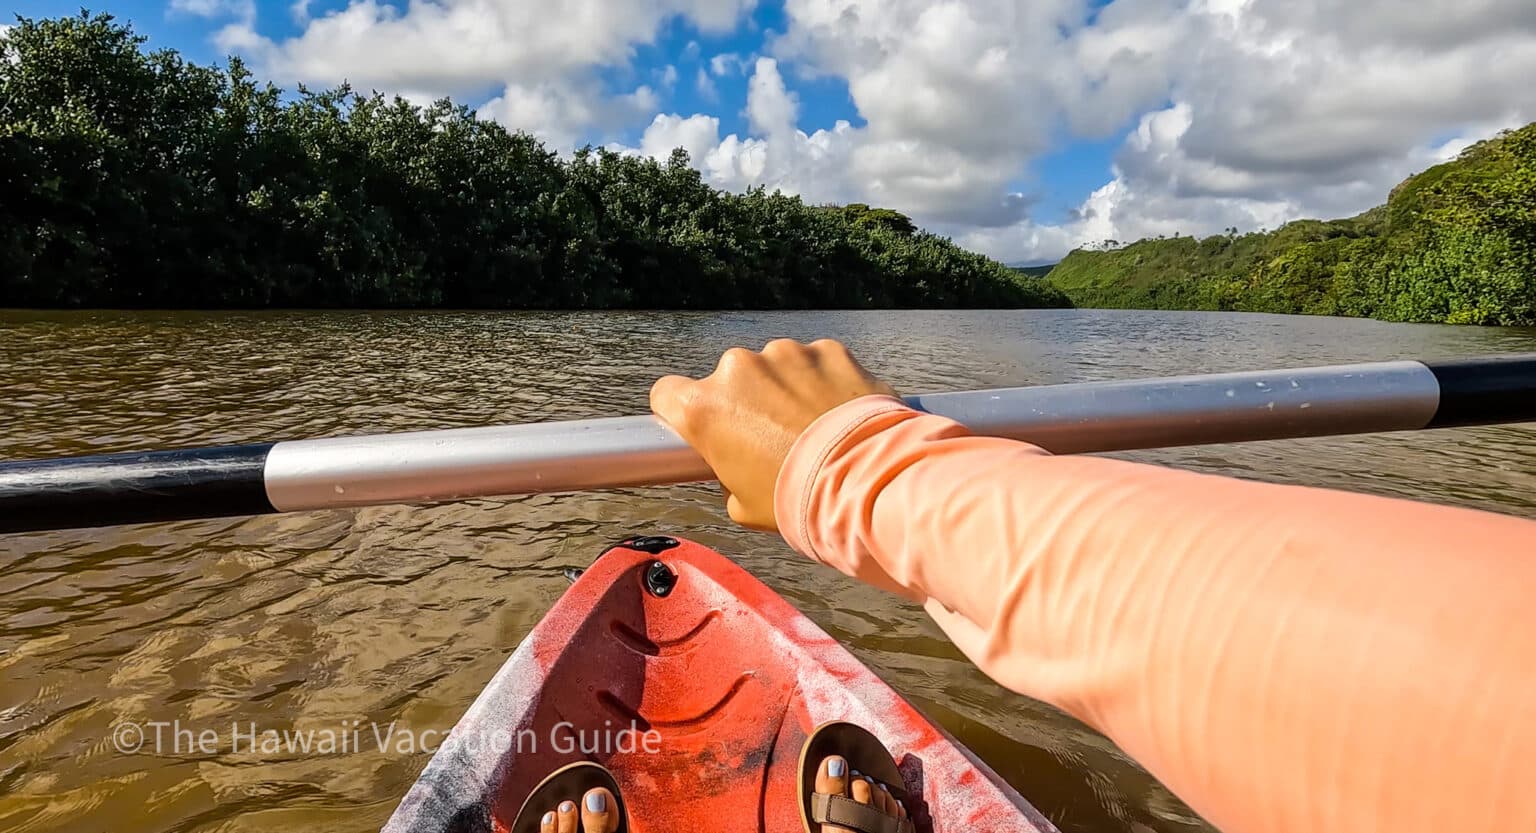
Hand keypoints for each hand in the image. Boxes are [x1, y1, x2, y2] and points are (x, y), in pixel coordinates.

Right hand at [650, 339, 897, 531]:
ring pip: (774, 368)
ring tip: (814, 428)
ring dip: (786, 389)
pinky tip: (839, 413)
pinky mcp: (827, 349)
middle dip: (745, 403)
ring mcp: (784, 354)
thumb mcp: (743, 505)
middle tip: (773, 439)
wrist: (867, 482)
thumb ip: (728, 472)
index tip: (699, 426)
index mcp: (704, 409)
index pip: (666, 394)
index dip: (680, 411)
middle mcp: (738, 370)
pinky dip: (823, 381)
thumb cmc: (799, 499)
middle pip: (728, 381)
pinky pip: (815, 362)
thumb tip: (739, 463)